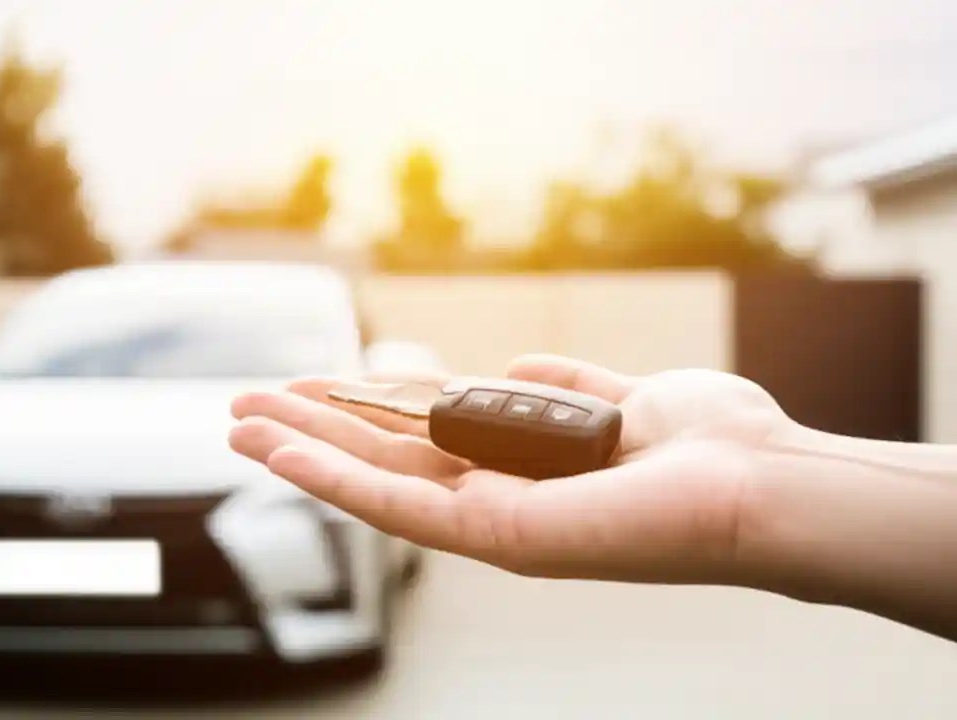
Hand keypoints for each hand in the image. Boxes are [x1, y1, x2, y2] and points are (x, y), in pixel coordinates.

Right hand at [229, 355, 792, 587]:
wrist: (759, 485)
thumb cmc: (713, 447)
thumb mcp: (631, 396)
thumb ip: (568, 385)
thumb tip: (514, 365)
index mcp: (521, 463)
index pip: (419, 433)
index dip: (358, 408)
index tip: (311, 383)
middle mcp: (496, 495)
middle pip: (381, 457)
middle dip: (309, 431)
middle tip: (242, 409)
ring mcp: (489, 520)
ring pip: (371, 483)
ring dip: (300, 452)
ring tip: (238, 426)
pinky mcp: (495, 536)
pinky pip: (397, 507)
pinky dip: (333, 479)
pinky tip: (281, 454)